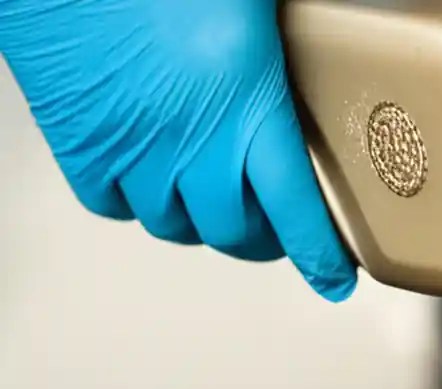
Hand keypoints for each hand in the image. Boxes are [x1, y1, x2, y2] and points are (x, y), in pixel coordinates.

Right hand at [0, 0, 357, 300]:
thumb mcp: (254, 7)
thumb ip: (282, 51)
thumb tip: (328, 50)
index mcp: (249, 106)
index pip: (296, 209)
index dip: (318, 256)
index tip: (334, 280)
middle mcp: (192, 143)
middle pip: (235, 231)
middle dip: (263, 241)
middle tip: (276, 231)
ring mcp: (133, 149)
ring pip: (175, 225)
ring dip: (201, 222)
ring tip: (215, 202)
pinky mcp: (80, 144)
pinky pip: (111, 205)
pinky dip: (135, 203)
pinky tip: (151, 180)